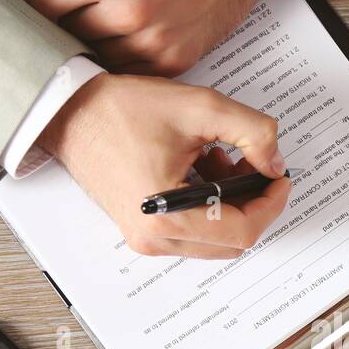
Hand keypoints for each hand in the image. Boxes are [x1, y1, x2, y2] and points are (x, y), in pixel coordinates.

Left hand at [5, 0, 273, 76]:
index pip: (41, 6)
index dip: (25, 11)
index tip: (19, 15)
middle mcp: (129, 9)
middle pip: (65, 36)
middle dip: (55, 30)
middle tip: (54, 23)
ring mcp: (152, 41)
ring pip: (95, 58)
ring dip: (86, 48)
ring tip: (93, 28)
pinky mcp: (172, 62)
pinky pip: (127, 70)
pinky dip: (117, 58)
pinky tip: (120, 40)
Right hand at [38, 73, 290, 257]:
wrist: (69, 111)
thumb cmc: (119, 109)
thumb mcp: (200, 108)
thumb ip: (252, 133)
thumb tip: (276, 162)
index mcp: (167, 217)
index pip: (243, 230)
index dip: (271, 203)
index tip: (280, 176)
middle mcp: (154, 238)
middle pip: (232, 240)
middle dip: (253, 201)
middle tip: (256, 164)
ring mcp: (146, 238)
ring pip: (215, 237)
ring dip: (231, 202)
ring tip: (221, 160)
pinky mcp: (143, 229)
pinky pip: (193, 230)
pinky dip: (210, 203)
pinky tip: (202, 167)